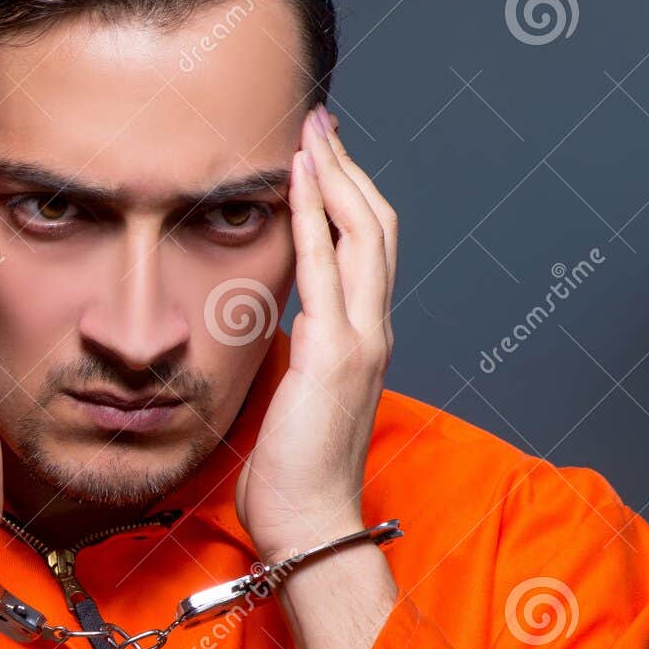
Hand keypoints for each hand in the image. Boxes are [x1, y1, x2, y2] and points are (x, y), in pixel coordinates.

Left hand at [235, 105, 397, 562]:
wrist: (310, 525)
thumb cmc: (295, 476)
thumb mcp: (296, 401)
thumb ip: (296, 359)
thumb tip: (275, 332)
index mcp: (364, 342)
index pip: (365, 252)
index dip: (347, 198)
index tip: (322, 158)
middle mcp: (373, 331)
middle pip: (373, 227)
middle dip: (346, 169)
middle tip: (320, 123)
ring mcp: (361, 339)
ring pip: (360, 234)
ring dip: (334, 176)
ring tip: (312, 132)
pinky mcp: (335, 353)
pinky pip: (324, 266)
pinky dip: (312, 215)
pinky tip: (297, 179)